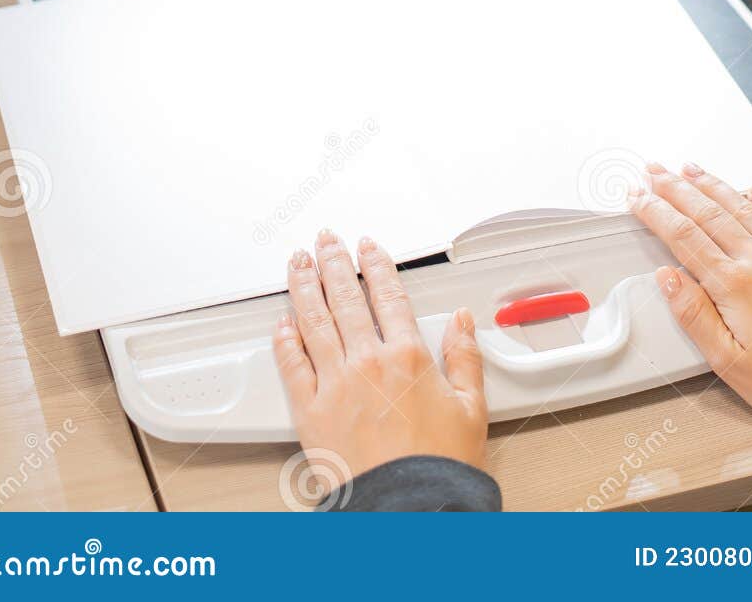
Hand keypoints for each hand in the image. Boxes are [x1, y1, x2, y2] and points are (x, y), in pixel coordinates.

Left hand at [274, 229, 487, 487]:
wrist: (409, 509)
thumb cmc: (439, 467)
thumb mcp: (470, 407)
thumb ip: (465, 357)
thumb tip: (463, 321)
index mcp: (408, 356)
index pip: (388, 294)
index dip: (376, 265)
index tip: (367, 248)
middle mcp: (368, 363)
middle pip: (346, 298)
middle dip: (334, 262)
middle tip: (325, 241)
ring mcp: (336, 385)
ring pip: (314, 321)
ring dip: (304, 286)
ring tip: (298, 262)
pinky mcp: (311, 412)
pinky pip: (293, 367)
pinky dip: (285, 340)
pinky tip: (281, 321)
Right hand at [632, 162, 751, 423]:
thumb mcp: (727, 362)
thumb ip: (694, 315)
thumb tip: (667, 278)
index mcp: (735, 285)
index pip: (684, 237)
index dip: (656, 212)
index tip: (638, 197)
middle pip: (709, 214)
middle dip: (677, 188)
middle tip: (655, 170)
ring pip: (745, 209)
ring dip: (715, 186)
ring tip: (693, 169)